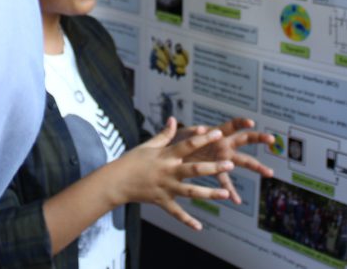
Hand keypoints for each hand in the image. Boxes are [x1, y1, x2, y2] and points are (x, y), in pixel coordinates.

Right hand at [113, 117, 235, 229]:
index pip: (188, 145)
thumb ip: (164, 134)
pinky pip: (176, 213)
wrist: (116, 181)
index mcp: (166, 155)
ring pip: (191, 192)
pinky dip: (187, 220)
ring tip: (225, 194)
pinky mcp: (162, 201)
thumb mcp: (148, 145)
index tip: (218, 133)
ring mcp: (166, 188)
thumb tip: (173, 119)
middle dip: (213, 167)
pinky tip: (200, 227)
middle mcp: (168, 171)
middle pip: (194, 170)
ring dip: (209, 193)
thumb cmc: (132, 160)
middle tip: (231, 164)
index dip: (203, 138)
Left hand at [184, 117, 274, 203]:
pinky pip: (226, 182)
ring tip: (269, 172)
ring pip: (242, 161)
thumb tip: (202, 129)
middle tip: (272, 140)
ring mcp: (222, 158)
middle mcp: (223, 145)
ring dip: (256, 166)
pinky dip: (231, 191)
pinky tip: (237, 200)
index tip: (251, 123)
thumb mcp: (184, 135)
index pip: (232, 125)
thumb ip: (193, 132)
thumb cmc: (179, 140)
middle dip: (258, 139)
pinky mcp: (215, 170)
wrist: (173, 154)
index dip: (241, 123)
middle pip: (244, 140)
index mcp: (216, 133)